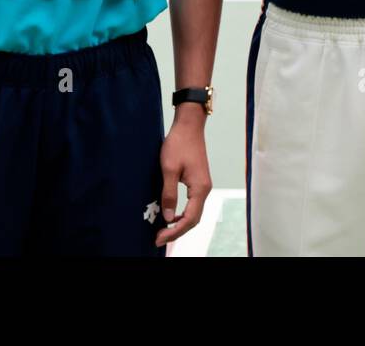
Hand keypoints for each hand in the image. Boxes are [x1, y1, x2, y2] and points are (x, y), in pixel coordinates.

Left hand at [156, 108, 211, 247]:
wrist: (189, 126)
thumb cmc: (178, 144)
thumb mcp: (169, 169)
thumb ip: (169, 194)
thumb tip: (167, 217)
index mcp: (200, 188)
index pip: (190, 219)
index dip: (174, 231)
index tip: (159, 238)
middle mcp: (205, 189)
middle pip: (194, 219)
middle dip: (177, 231)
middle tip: (159, 238)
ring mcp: (203, 186)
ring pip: (194, 212)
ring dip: (180, 224)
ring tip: (163, 230)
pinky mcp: (199, 182)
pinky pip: (193, 204)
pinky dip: (183, 214)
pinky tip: (171, 215)